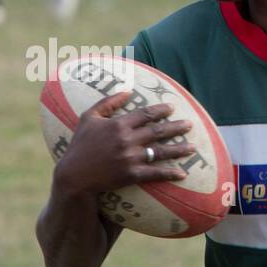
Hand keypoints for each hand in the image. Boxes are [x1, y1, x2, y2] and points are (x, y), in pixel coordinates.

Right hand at [53, 91, 194, 196]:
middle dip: (176, 127)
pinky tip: (183, 173)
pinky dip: (170, 173)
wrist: (74, 175)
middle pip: (158, 131)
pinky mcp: (131, 175)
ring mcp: (131, 158)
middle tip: (190, 125)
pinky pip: (155, 173)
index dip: (160, 110)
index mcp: (118, 124)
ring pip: (161, 151)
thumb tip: (128, 91)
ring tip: (193, 147)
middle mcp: (127, 139)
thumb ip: (108, 102)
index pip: (145, 114)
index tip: (171, 108)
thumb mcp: (88, 118)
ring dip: (179, 149)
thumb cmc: (80, 146)